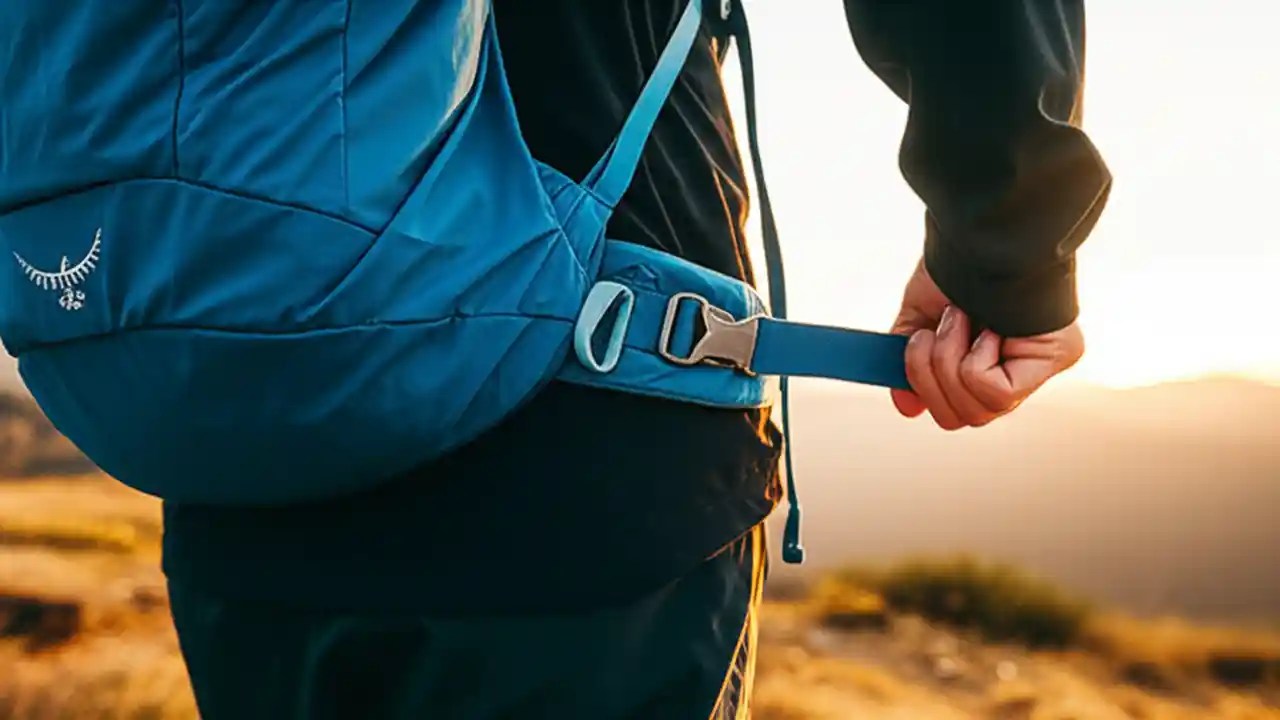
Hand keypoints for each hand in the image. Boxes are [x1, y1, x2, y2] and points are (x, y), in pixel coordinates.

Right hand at [889, 259, 1084, 429]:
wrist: (979, 228)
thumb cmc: (956, 260)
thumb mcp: (921, 315)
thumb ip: (914, 361)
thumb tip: (906, 405)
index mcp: (988, 357)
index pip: (957, 409)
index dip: (927, 392)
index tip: (910, 357)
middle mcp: (1018, 366)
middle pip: (962, 418)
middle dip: (930, 379)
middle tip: (928, 336)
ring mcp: (1040, 365)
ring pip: (977, 410)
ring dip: (949, 363)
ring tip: (958, 320)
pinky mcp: (1057, 356)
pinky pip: (996, 392)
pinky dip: (974, 360)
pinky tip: (984, 327)